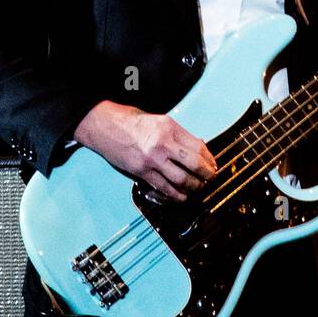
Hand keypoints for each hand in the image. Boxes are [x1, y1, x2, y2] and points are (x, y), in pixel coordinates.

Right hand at [74, 100, 216, 201]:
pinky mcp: (142, 172)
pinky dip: (177, 195)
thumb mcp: (159, 120)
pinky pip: (165, 188)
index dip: (210, 159)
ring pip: (182, 179)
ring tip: (198, 187)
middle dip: (207, 175)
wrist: (104, 125)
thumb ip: (177, 134)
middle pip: (195, 164)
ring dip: (194, 186)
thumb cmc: (130, 121)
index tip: (213, 164)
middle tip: (211, 178)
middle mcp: (163, 143)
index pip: (198, 147)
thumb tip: (197, 148)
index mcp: (169, 127)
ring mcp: (152, 159)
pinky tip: (182, 195)